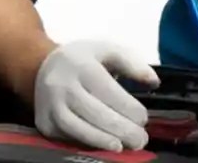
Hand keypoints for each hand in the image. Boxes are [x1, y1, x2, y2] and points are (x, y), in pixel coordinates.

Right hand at [33, 40, 160, 150]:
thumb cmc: (84, 59)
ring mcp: (50, 106)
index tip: (143, 118)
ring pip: (76, 128)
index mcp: (82, 65)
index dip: (127, 107)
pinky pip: (66, 136)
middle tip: (140, 140)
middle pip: (94, 112)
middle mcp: (62, 85)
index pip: (107, 90)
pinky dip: (86, 143)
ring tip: (122, 147)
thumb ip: (132, 64)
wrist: (43, 67)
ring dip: (102, 140)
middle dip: (121, 129)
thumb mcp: (108, 50)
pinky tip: (103, 146)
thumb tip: (153, 82)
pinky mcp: (43, 123)